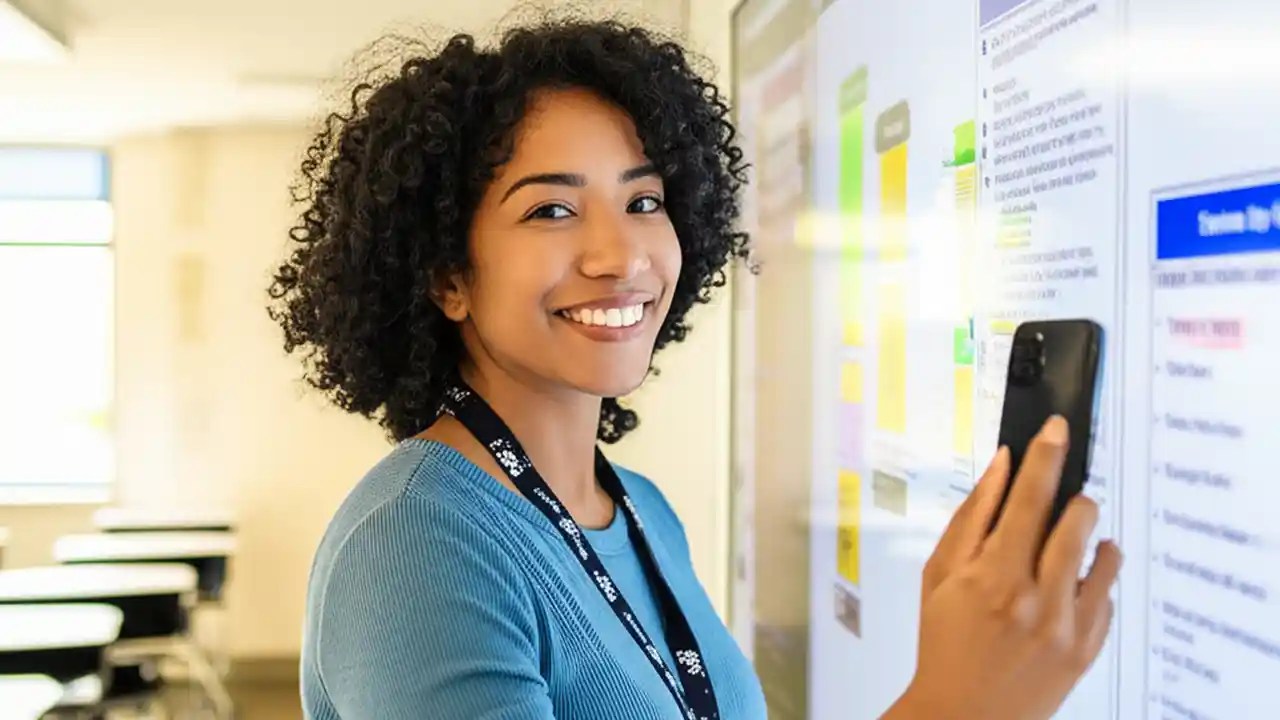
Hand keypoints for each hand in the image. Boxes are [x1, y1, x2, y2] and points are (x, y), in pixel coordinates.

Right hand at [883, 416, 1121, 719]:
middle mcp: (1037, 600)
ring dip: (1089, 536)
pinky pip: (1109, 597)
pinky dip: (1095, 580)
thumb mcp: (940, 576)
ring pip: (1102, 555)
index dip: (1046, 455)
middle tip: (1060, 504)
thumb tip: (999, 466)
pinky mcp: (1089, 650)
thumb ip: (970, 518)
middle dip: (1071, 500)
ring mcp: (1069, 628)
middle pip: (1075, 520)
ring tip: (1068, 545)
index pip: (1029, 497)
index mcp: (993, 576)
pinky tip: (1069, 586)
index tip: (1058, 429)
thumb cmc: (943, 643)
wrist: (962, 715)